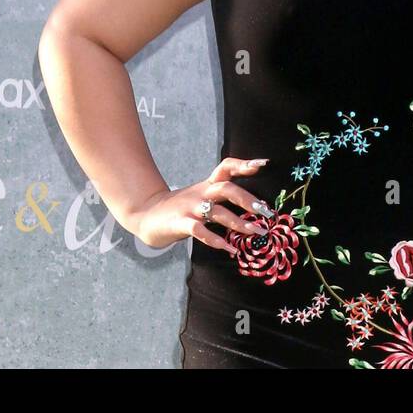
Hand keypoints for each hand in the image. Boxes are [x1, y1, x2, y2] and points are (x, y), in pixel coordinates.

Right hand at [136, 157, 275, 250]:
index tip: (263, 164)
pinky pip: (200, 231)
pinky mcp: (180, 224)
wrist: (146, 215)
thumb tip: (255, 205)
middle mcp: (201, 193)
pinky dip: (217, 240)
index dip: (243, 164)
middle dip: (248, 199)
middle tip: (266, 212)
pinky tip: (230, 249)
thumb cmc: (181, 207)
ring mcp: (190, 208)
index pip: (226, 167)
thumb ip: (222, 196)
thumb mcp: (201, 195)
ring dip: (239, 223)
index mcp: (207, 184)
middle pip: (227, 188)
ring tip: (256, 232)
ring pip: (218, 212)